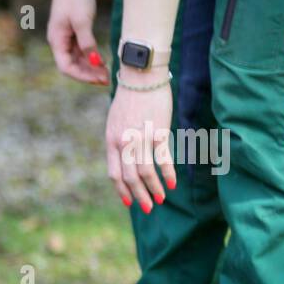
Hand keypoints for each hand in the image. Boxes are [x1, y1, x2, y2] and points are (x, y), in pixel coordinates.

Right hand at [47, 0, 108, 84]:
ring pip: (77, 58)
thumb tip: (95, 61)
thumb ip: (87, 42)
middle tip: (106, 79)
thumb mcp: (83, 20)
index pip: (66, 67)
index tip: (98, 79)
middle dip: (88, 73)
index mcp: (56, 40)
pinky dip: (91, 55)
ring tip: (107, 72)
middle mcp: (59, 40)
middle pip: (71, 65)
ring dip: (90, 66)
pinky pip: (81, 49)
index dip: (82, 76)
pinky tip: (102, 59)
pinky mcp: (74, 29)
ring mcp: (66, 35)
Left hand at [104, 81, 175, 210]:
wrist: (140, 75)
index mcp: (111, 141)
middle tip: (147, 208)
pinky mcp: (159, 132)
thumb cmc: (129, 98)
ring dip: (154, 189)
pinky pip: (163, 159)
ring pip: (146, 172)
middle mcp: (124, 142)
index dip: (122, 190)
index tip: (129, 201)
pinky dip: (168, 173)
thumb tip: (125, 161)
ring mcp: (141, 138)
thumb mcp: (115, 122)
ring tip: (160, 200)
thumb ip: (118, 142)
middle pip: (130, 178)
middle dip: (139, 195)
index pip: (114, 174)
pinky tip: (172, 184)